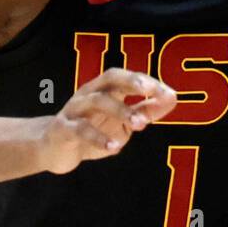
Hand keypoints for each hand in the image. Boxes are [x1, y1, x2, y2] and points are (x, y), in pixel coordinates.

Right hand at [39, 68, 176, 174]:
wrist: (54, 149)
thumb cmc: (92, 129)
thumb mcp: (123, 122)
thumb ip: (147, 110)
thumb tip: (173, 97)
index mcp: (106, 89)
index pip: (128, 77)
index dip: (148, 82)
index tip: (168, 94)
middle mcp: (90, 93)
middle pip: (110, 77)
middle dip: (132, 81)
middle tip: (151, 91)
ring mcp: (75, 110)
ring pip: (96, 101)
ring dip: (120, 110)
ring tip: (141, 124)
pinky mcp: (63, 129)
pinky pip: (80, 130)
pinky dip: (97, 138)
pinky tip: (113, 147)